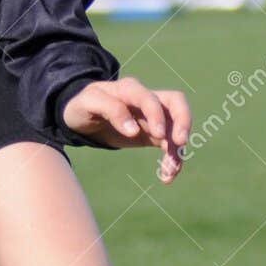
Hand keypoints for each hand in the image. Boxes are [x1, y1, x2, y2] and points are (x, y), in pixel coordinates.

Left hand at [61, 77, 190, 182]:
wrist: (83, 115)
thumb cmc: (85, 105)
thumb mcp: (89, 104)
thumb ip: (110, 110)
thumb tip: (133, 130)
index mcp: (129, 90)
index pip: (149, 97)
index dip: (156, 114)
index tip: (157, 135)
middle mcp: (146, 100)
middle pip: (176, 102)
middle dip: (183, 121)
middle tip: (180, 143)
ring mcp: (153, 116)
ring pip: (176, 126)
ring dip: (178, 148)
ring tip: (170, 171)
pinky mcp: (155, 133)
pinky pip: (171, 144)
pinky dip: (173, 159)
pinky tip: (167, 175)